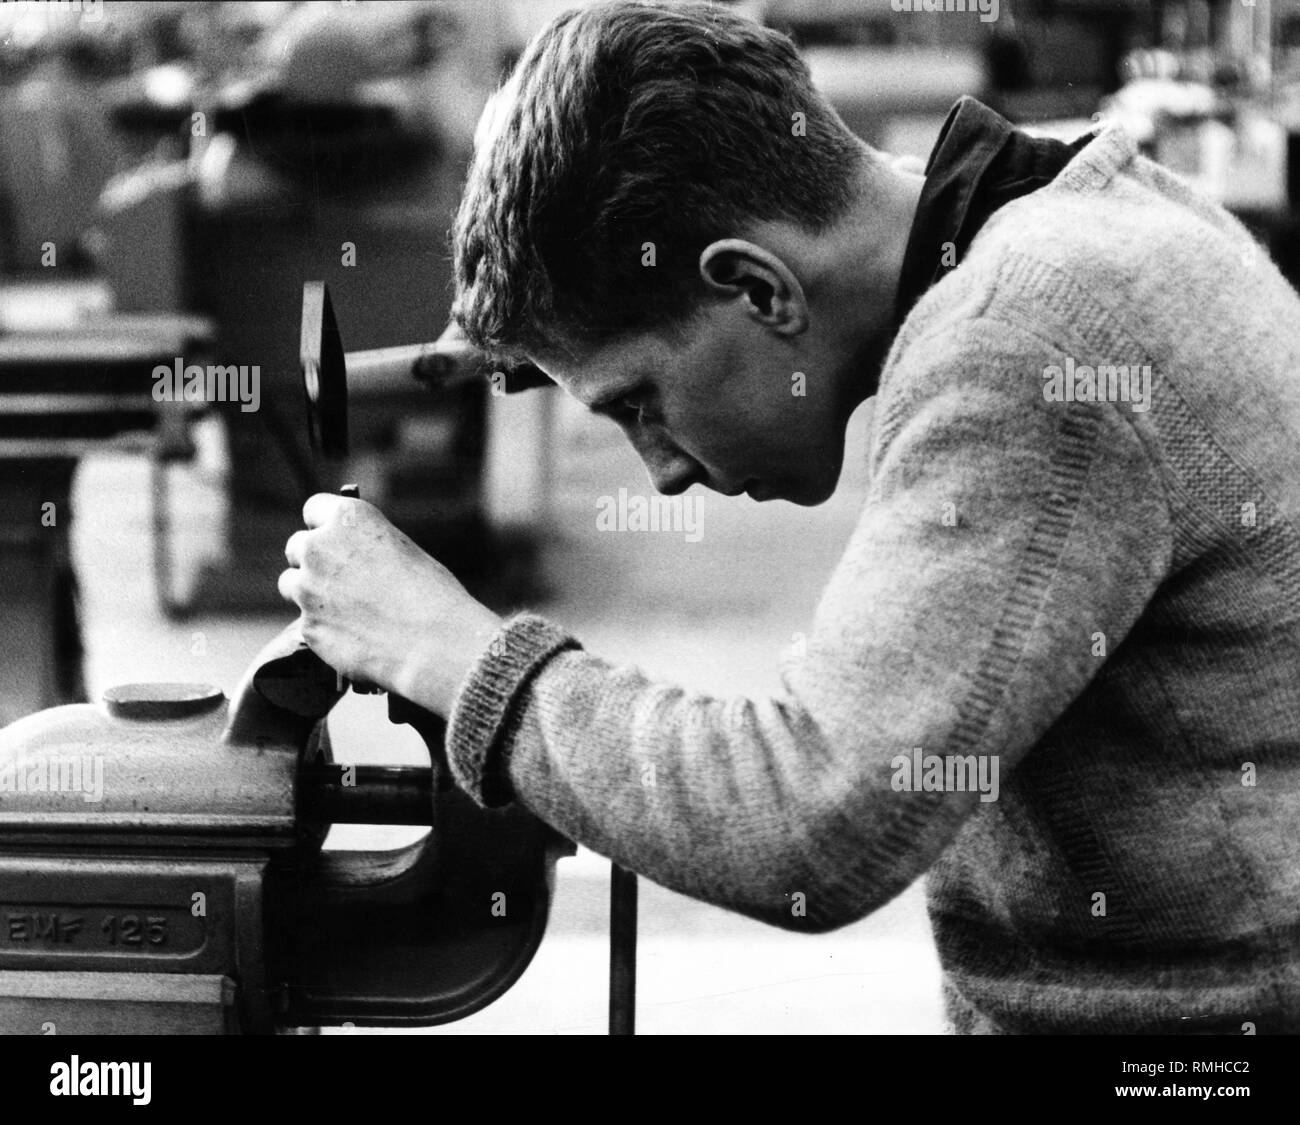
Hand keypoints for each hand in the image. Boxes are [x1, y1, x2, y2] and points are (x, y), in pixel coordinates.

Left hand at [279, 494, 501, 714]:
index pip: (314, 509)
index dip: (324, 526)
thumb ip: (364, 546)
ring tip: (343, 608)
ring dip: (309, 592)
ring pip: (291, 584)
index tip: (331, 538)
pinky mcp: (307, 626)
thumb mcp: (401, 549)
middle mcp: (320, 547)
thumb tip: (349, 557)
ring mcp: (308, 588)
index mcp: (348, 518)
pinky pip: (305, 621)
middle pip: (296, 546)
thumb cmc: (431, 595)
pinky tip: (353, 633)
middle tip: (337, 577)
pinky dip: (323, 626)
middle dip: (312, 560)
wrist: (434, 643)